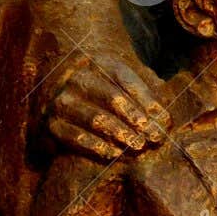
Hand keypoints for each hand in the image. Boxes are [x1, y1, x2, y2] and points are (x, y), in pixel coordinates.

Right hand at [45, 53, 171, 160]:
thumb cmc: (101, 85)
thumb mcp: (120, 76)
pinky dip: (97, 147)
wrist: (55, 89)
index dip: (147, 100)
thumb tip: (164, 114)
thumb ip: (143, 88)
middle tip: (155, 137)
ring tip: (139, 146)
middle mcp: (78, 77)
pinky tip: (116, 154)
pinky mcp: (52, 123)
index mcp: (98, 61)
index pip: (126, 79)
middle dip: (137, 119)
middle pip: (112, 98)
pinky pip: (76, 138)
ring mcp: (62, 100)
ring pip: (95, 119)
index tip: (164, 119)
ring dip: (120, 134)